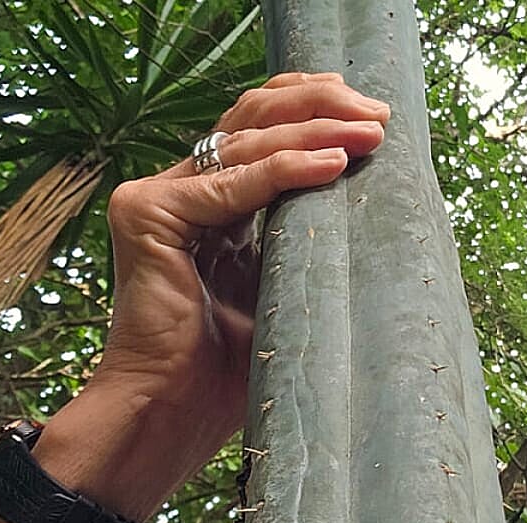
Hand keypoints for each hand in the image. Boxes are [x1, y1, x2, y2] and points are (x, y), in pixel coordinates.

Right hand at [95, 72, 388, 460]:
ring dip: (316, 130)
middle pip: (252, 114)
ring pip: (247, 138)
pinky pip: (232, 184)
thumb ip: (310, 233)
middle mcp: (182, 188)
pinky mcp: (147, 214)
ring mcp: (159, 197)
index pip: (261, 126)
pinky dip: (286, 169)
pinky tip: (333, 164)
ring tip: (371, 133)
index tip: (374, 113)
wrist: (175, 415)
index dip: (314, 106)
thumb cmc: (232, 369)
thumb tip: (373, 193)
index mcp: (214, 201)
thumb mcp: (288, 285)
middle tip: (379, 114)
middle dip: (322, 104)